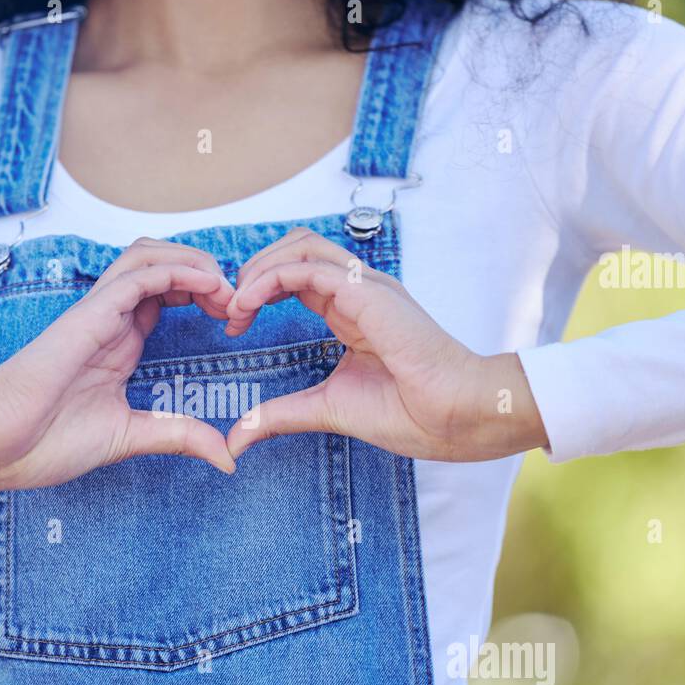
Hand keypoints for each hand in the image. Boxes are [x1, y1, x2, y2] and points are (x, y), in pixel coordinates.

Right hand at [0, 238, 236, 488]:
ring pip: (150, 256)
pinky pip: (138, 274)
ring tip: (226, 290)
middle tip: (238, 300)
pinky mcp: (90, 314)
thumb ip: (177, 436)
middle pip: (161, 263)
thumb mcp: (130, 438)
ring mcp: (100, 313)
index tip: (234, 318)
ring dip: (194, 262)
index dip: (203, 293)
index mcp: (119, 343)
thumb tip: (226, 456)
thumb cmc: (45, 441)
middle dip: (205, 269)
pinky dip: (178, 270)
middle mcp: (111, 320)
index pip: (166, 293)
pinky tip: (206, 287)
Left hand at [223, 228, 547, 461]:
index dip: (259, 290)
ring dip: (258, 268)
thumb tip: (236, 439)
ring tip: (235, 305)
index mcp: (353, 310)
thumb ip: (280, 415)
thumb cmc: (410, 413)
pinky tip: (248, 306)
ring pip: (300, 245)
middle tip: (228, 309)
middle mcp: (359, 290)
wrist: (456, 417)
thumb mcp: (325, 409)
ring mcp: (366, 286)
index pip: (297, 275)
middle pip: (296, 247)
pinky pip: (307, 268)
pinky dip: (269, 279)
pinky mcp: (367, 293)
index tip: (234, 324)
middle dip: (253, 270)